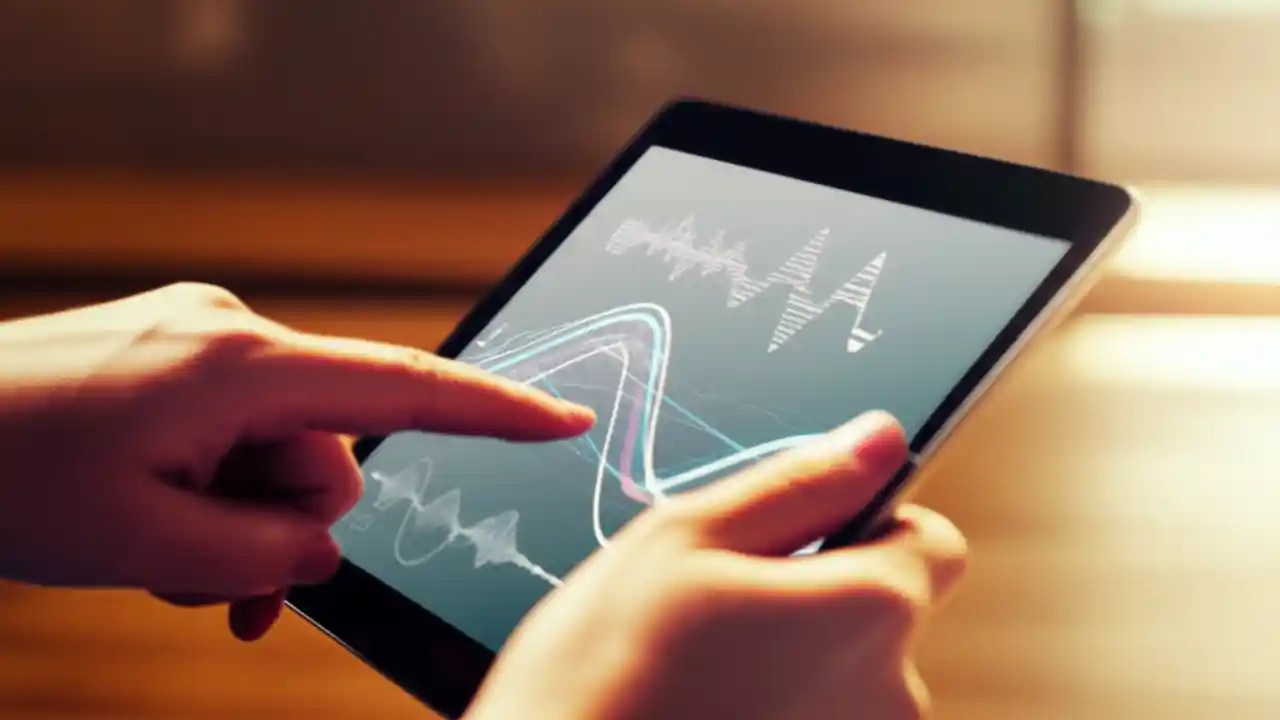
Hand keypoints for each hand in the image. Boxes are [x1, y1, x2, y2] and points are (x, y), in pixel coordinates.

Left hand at [0, 283, 592, 639]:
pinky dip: (223, 493)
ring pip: (280, 454)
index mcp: (237, 367)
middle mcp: (233, 336)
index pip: (398, 386)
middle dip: (286, 523)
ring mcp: (204, 343)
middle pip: (328, 452)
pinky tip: (172, 533)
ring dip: (241, 519)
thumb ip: (266, 551)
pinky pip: (239, 435)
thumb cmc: (1, 473)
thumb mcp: (144, 543)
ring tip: (167, 557)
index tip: (564, 420)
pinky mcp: (180, 359)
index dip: (492, 410)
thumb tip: (320, 544)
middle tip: (212, 578)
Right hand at [466, 411, 965, 719]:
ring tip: (702, 669)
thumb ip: (799, 483)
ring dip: (796, 660)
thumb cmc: (601, 672)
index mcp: (868, 610)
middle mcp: (891, 699)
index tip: (801, 535)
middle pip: (887, 613)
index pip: (933, 541)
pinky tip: (707, 709)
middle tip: (721, 605)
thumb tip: (879, 437)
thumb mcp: (686, 538)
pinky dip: (779, 711)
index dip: (871, 523)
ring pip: (848, 675)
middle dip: (822, 595)